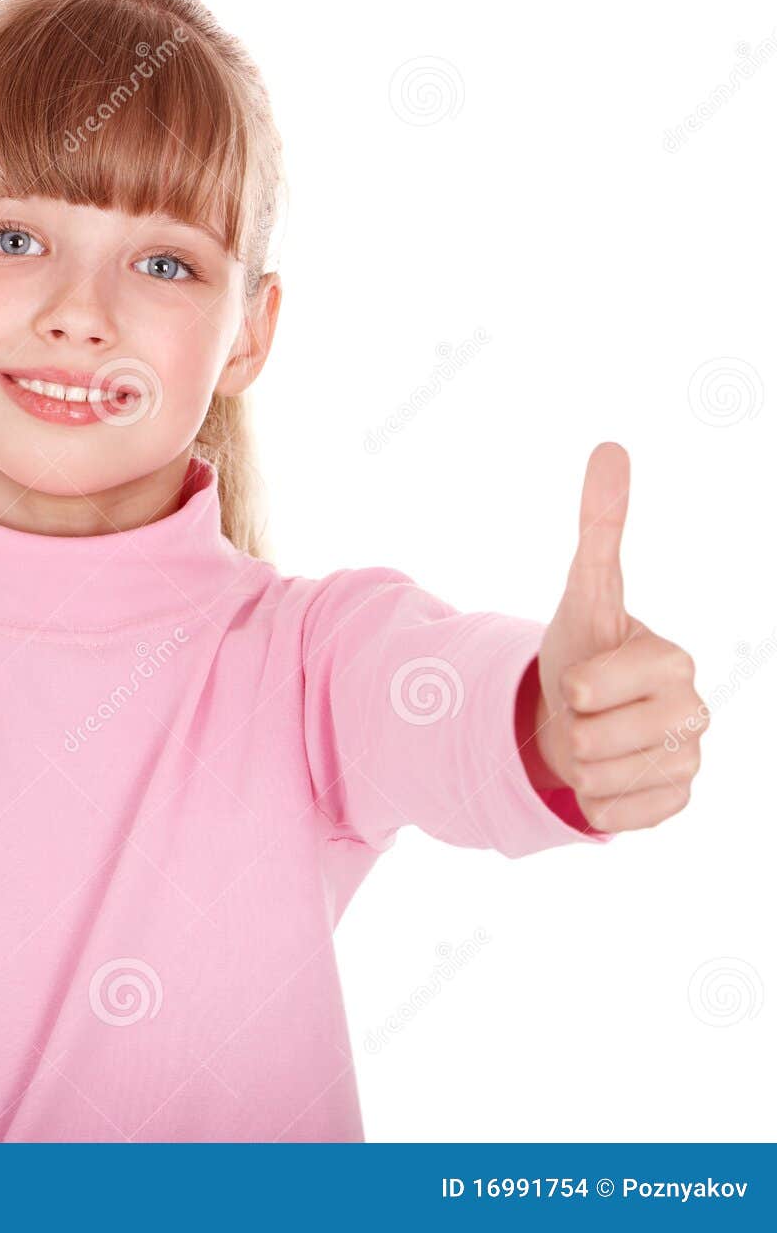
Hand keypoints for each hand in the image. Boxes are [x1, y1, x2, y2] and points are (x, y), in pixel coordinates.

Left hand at [531, 442, 707, 831]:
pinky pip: (615, 817)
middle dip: (571, 728)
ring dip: (579, 765)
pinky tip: (606, 775)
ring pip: (601, 780)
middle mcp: (694, 713)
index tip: (576, 679)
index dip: (569, 685)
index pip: (588, 688)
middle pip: (594, 739)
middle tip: (583, 713)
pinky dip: (595, 802)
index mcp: (673, 661)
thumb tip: (610, 447)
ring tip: (593, 740)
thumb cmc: (583, 651)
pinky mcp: (675, 803)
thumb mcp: (584, 592)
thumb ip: (600, 526)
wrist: (580, 716)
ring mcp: (690, 762)